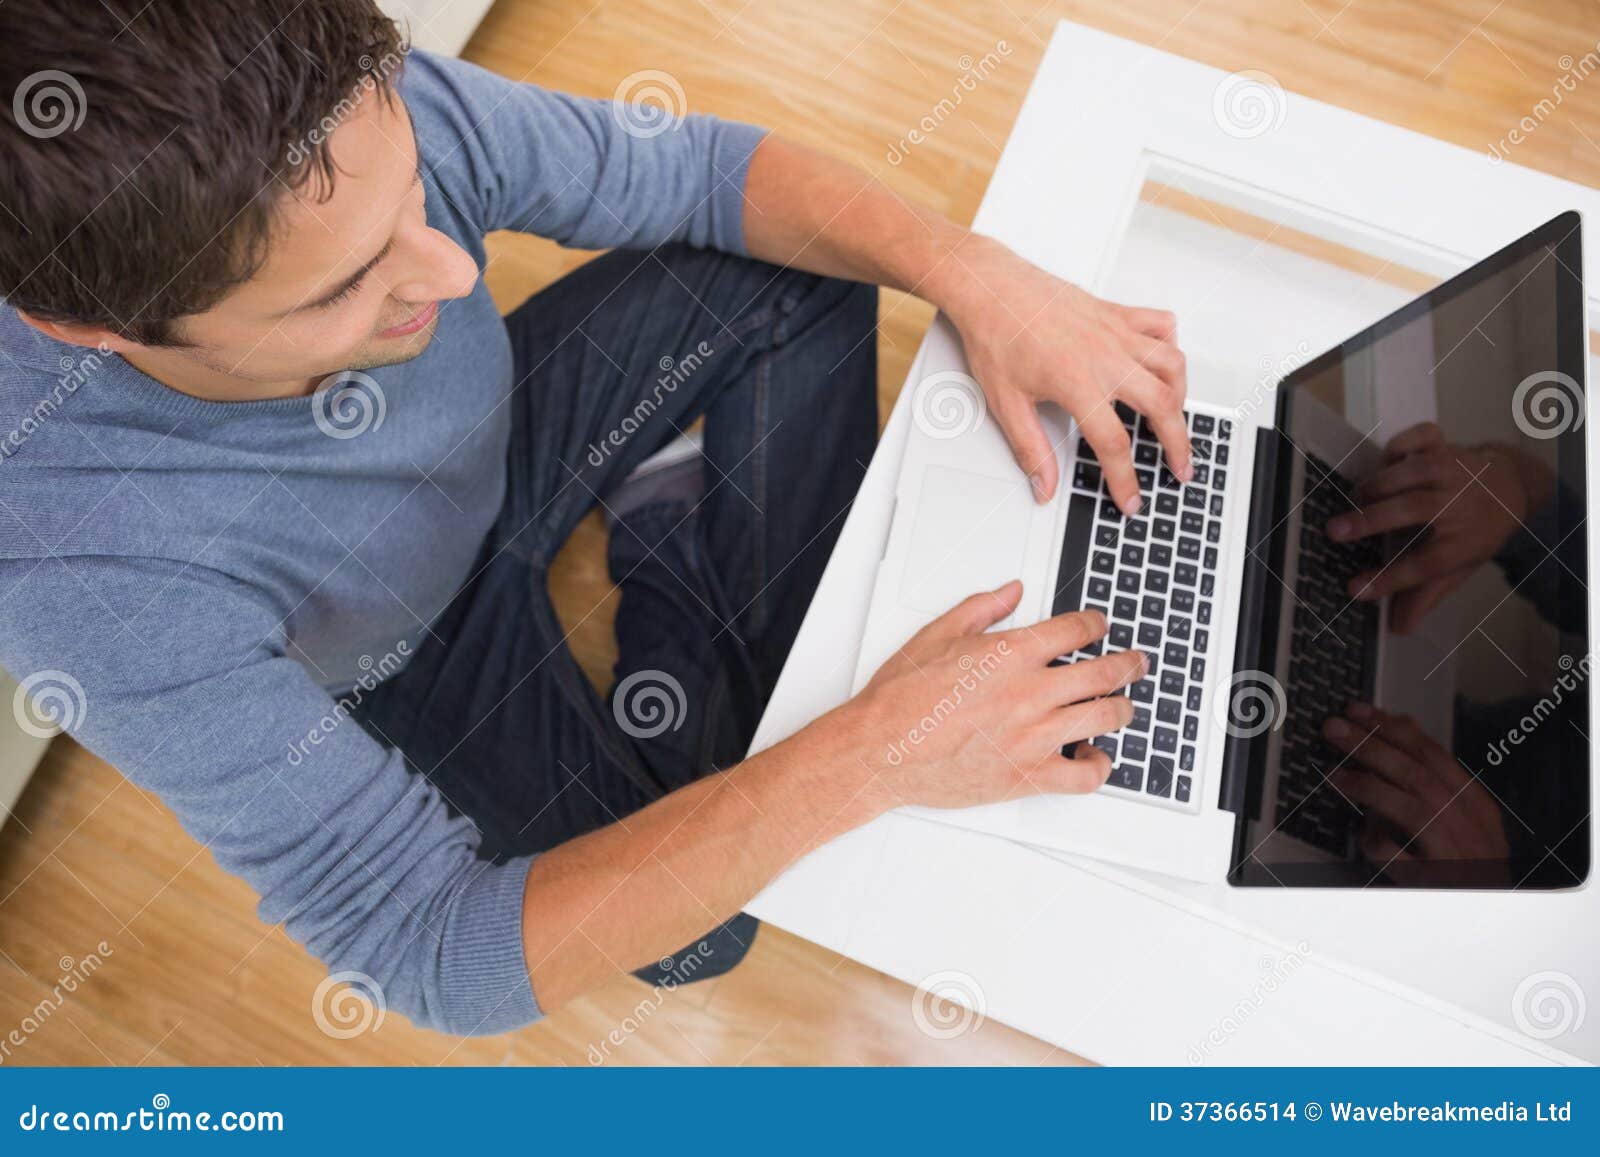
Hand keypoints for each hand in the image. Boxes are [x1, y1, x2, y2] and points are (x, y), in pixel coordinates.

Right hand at [842, 579, 1144, 810]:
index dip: (1097, 625)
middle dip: (1129, 664)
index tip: (1100, 627)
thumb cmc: (901, 698)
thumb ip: (982, 608)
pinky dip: (1099, 765)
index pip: (1076, 630)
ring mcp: (1034, 735)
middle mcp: (1030, 691)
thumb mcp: (936, 634)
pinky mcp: (1028, 775)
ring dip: (1122, 709)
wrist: (881, 748)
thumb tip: (1012, 591)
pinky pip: (1085, 775)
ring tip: (1123, 706)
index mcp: (1010, 652)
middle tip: (1135, 663)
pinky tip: (1093, 756)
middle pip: (1105, 672)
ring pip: (1106, 717)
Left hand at [933, 234, 1191, 512]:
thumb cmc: (996, 335)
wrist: (990, 288)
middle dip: (1178, 443)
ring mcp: (1115, 331)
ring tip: (1174, 419)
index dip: (1125, 478)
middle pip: (1161, 405)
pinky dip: (1169, 346)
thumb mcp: (1007, 402)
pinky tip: (1161, 363)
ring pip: (1172, 363)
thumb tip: (1043, 485)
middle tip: (1180, 468)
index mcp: (1077, 382)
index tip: (1130, 498)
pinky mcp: (1116, 313)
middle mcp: (1105, 355)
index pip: (1114, 443)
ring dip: (1180, 396)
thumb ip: (1031, 449)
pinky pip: (1160, 325)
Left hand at [1320, 703, 1508, 883]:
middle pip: (1417, 775)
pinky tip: (1359, 833)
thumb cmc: (1469, 865)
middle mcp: (1471, 827)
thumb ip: (1432, 774)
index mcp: (1476, 806)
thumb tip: (1402, 722)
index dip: (1390, 729)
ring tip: (1334, 773)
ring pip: (1412, 809)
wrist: (1489, 921)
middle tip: (1334, 729)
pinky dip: (1377, 842)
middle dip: (1371, 747)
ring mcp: (1456, 856)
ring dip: (1368, 785)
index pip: (1431, 754)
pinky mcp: (1436, 884)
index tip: (1356, 711)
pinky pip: (1401, 858)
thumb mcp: (1461, 817)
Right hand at [1325, 423, 1552, 633]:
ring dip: (1376, 486)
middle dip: (1370, 521)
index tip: (1354, 589)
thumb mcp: (1458, 566)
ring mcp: (1453, 469)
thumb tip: (1398, 628)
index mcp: (1465, 542)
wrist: (1510, 487)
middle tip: (1334, 532)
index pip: (1425, 565)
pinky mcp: (1445, 445)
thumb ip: (1427, 594)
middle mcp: (1461, 504)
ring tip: (1351, 502)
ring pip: (1412, 472)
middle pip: (1414, 511)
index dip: (1388, 579)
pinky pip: (1419, 438)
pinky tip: (1383, 464)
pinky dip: (1397, 447)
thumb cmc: (1474, 531)